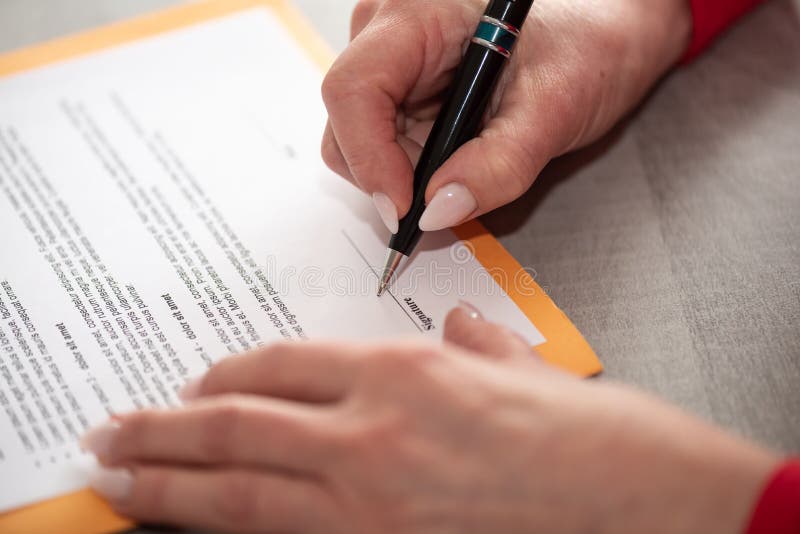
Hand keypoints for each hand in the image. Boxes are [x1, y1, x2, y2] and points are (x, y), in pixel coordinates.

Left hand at [83, 305, 776, 533]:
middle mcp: (374, 434)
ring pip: (238, 492)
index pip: (283, 364)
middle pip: (236, 425)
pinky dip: (232, 531)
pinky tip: (200, 527)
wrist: (651, 511)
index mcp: (407, 373)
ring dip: (167, 485)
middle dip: (161, 430)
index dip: (228, 372)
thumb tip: (455, 334)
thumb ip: (474, 349)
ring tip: (117, 478)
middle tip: (109, 433)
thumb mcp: (527, 371)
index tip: (195, 383)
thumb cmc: (597, 441)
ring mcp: (370, 505)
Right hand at [321, 0, 692, 232]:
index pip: (354, 89)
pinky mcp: (404, 87)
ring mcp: (394, 60)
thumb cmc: (591, 45)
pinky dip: (411, 167)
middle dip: (385, 173)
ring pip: (359, 135)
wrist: (609, 31)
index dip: (369, 157)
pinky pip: (384, 138)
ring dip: (400, 173)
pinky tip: (455, 162)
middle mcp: (392, 31)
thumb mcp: (555, 109)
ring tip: (463, 168)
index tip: (404, 210)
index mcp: (419, 13)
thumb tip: (437, 213)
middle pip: (347, 118)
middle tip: (438, 202)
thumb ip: (499, 165)